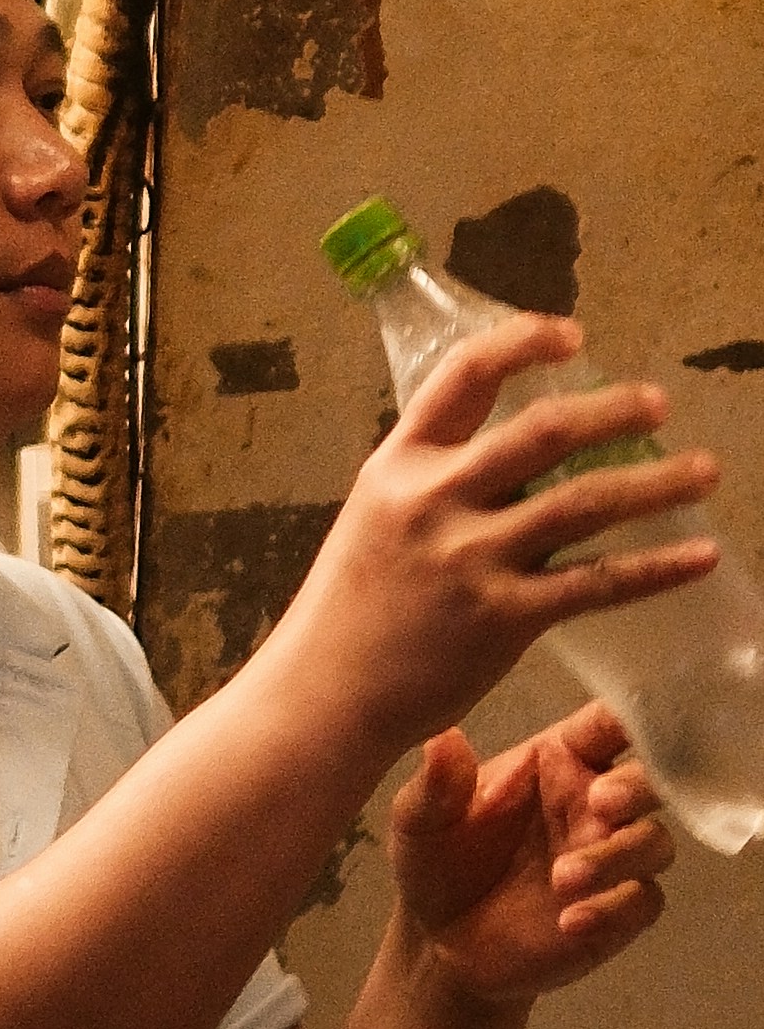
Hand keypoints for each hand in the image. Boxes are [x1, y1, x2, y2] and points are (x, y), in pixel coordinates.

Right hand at [273, 319, 718, 765]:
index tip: (573, 335)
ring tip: (705, 472)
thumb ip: (439, 484)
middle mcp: (435, 500)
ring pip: (584, 503)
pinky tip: (700, 556)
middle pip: (543, 432)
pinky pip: (597, 583)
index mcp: (399, 464)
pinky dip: (657, 567)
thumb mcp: (377, 518)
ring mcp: (471, 560)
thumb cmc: (352, 608)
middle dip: (614, 410)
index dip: (523, 343)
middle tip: (659, 405)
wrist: (323, 692)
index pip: (464, 375)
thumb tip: (521, 460)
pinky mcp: (504, 618)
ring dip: (657, 483)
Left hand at [386, 701, 673, 1010]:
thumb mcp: (420, 818)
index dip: (625, 714)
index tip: (625, 717)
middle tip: (599, 801)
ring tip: (561, 878)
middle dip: (637, 786)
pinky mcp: (617, 911)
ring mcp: (610, 857)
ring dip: (617, 856)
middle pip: (650, 780)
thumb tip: (444, 740)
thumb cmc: (436, 859)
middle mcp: (594, 804)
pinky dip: (613, 910)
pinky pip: (642, 902)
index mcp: (558, 762)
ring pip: (653, 842)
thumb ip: (437, 783)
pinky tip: (570, 922)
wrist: (437, 941)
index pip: (605, 726)